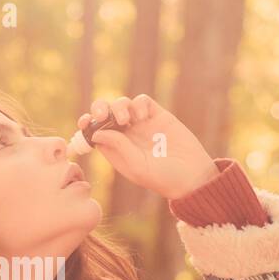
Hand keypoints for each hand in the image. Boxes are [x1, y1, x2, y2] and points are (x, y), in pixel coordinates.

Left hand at [78, 95, 218, 199]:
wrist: (193, 175)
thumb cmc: (163, 178)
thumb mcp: (136, 166)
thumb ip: (118, 147)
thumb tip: (96, 131)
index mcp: (116, 150)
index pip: (94, 132)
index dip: (87, 125)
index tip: (84, 123)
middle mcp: (126, 136)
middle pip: (105, 114)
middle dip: (99, 109)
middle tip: (102, 115)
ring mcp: (142, 124)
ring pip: (122, 104)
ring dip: (119, 107)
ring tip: (126, 120)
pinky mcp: (157, 116)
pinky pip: (142, 101)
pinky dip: (138, 104)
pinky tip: (142, 116)